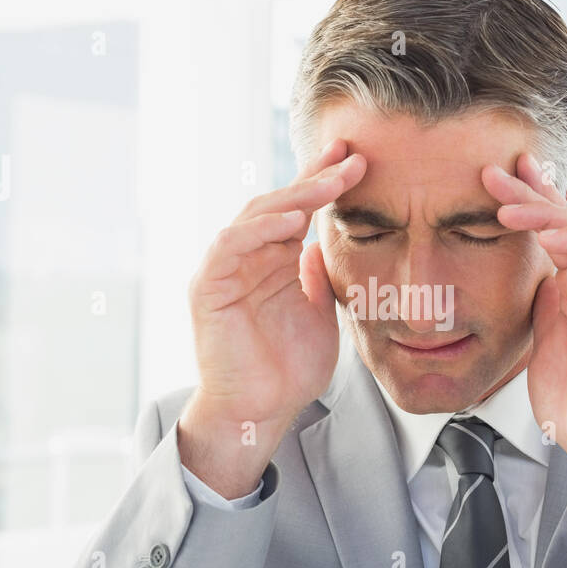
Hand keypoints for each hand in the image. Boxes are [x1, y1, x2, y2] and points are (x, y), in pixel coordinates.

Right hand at [177, 139, 366, 497]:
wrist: (262, 411)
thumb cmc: (290, 369)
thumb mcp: (322, 312)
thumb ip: (323, 276)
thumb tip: (330, 241)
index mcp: (274, 259)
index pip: (300, 210)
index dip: (325, 182)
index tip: (358, 160)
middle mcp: (248, 257)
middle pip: (280, 202)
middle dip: (315, 177)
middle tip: (349, 155)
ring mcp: (225, 269)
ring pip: (255, 216)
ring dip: (293, 196)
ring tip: (329, 181)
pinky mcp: (207, 287)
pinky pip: (230, 245)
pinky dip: (259, 229)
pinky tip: (291, 221)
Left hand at [482, 153, 566, 512]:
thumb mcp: (537, 335)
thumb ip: (530, 300)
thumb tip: (498, 275)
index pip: (549, 227)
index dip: (526, 196)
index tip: (494, 172)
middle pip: (564, 218)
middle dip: (529, 191)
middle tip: (491, 169)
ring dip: (545, 212)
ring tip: (506, 204)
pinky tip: (549, 235)